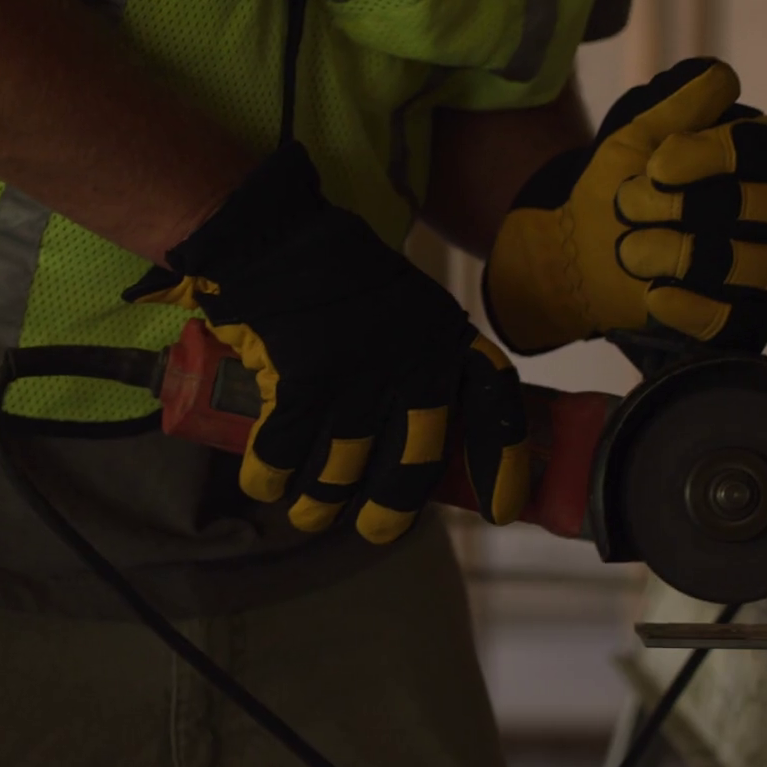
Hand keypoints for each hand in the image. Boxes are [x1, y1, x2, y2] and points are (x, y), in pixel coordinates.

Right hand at [128, 145, 530, 543]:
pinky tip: (265, 482)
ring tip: (310, 512)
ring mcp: (357, 380)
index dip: (500, 465)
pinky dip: (270, 477)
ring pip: (342, 472)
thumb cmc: (342, 276)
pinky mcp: (301, 385)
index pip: (493, 408)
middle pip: (414, 465)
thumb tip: (425, 437)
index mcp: (445, 342)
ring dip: (322, 502)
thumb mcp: (410, 308)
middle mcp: (412, 367)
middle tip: (377, 528)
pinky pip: (284, 455)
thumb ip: (424, 363)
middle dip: (392, 509)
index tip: (501, 511)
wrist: (274, 238)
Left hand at [483, 58, 766, 354]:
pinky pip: (732, 316)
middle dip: (683, 206)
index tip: (657, 165)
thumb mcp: (638, 137)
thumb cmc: (617, 185)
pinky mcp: (737, 318)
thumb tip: (723, 78)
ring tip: (628, 250)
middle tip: (626, 207)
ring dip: (677, 252)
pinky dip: (687, 304)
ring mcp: (760, 269)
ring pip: (752, 262)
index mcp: (762, 161)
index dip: (715, 155)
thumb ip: (679, 105)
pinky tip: (652, 294)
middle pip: (766, 205)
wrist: (575, 253)